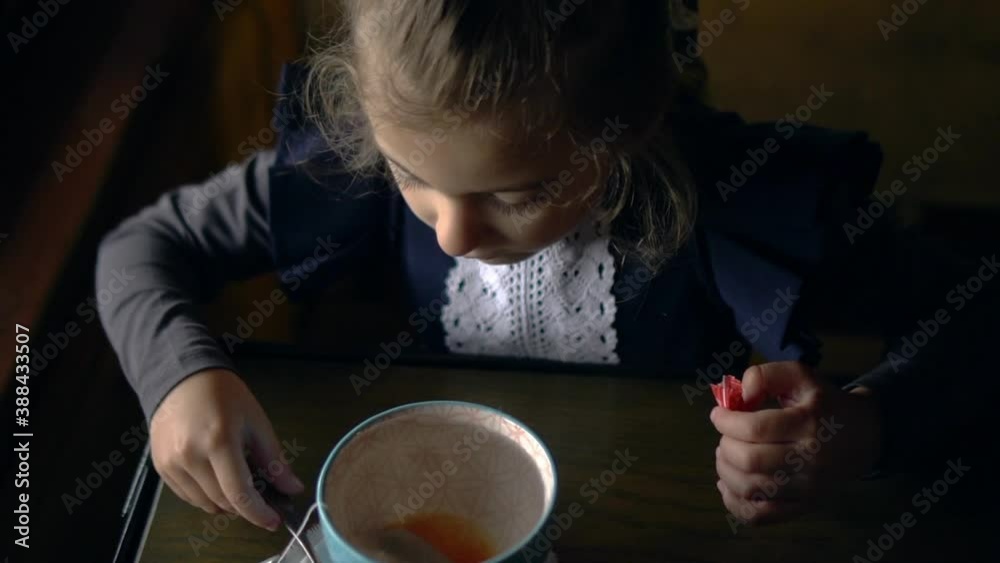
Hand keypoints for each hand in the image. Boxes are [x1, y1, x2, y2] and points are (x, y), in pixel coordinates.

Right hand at [149, 369, 304, 530]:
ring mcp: (171, 464)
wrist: (182, 378)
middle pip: (223, 501)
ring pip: (204, 504)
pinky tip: (218, 480)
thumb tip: (292, 488)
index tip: (274, 521)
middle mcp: (190, 457)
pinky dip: (206, 497)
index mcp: (218, 442)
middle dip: (245, 507)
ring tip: (239, 485)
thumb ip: (274, 459)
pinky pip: (188, 496)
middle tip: (262, 499)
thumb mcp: (256, 421)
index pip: (239, 493)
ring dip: (226, 503)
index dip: (258, 513)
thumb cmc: (224, 395)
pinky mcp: (160, 467)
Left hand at [709, 361, 881, 525]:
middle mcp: (810, 460)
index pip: (756, 428)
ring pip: (751, 489)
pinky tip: (727, 484)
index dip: (726, 421)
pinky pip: (761, 516)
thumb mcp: (801, 376)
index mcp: (809, 423)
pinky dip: (735, 503)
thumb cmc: (825, 403)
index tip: (718, 414)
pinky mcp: (804, 507)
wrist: (865, 436)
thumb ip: (767, 375)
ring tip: (726, 454)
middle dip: (725, 445)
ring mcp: (807, 489)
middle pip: (750, 460)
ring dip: (726, 471)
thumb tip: (741, 393)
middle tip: (725, 435)